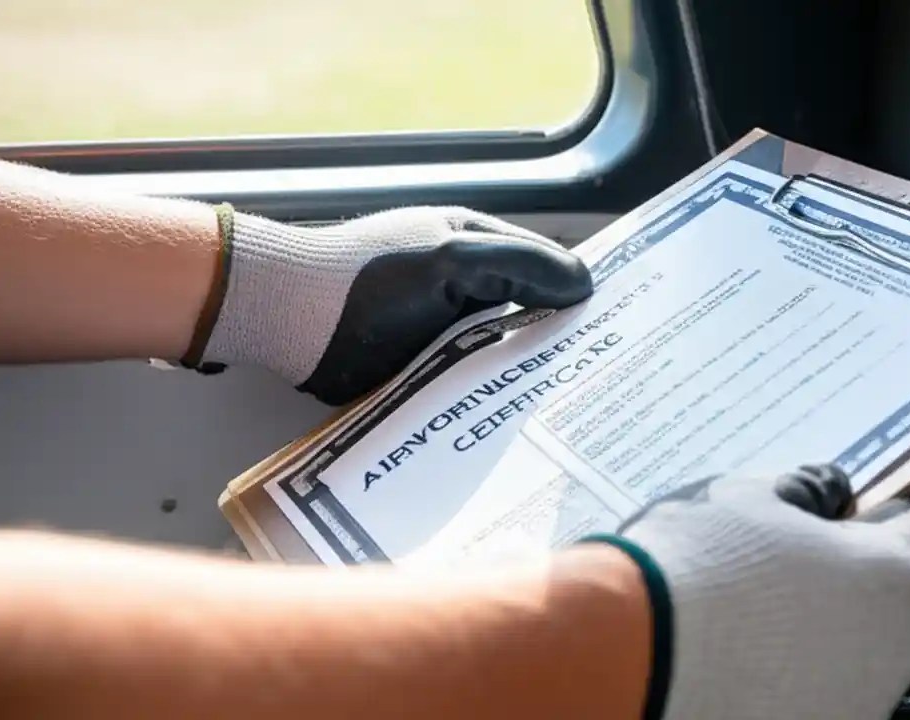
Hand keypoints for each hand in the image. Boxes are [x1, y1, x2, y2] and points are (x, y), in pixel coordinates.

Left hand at [194, 206, 593, 403]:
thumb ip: (522, 265)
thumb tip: (586, 285)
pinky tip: (521, 420)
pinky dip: (495, 396)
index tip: (621, 327)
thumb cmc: (369, 278)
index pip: (548, 267)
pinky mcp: (423, 367)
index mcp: (477, 245)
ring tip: (577, 408)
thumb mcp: (453, 258)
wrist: (287, 317)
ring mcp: (445, 327)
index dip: (583, 294)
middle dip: (564, 341)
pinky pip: (472, 382)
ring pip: (504, 352)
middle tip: (608, 378)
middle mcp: (466, 286)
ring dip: (531, 375)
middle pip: (532, 314)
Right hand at [590, 464, 909, 719]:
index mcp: (889, 576)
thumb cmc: (694, 567)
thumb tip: (822, 493)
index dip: (871, 514)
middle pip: (881, 599)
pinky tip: (734, 659)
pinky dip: (786, 676)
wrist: (634, 658)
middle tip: (775, 562)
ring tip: (743, 615)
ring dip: (813, 632)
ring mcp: (856, 704)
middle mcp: (891, 651)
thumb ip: (803, 490)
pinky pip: (815, 694)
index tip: (838, 511)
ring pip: (848, 653)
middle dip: (840, 578)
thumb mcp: (748, 495)